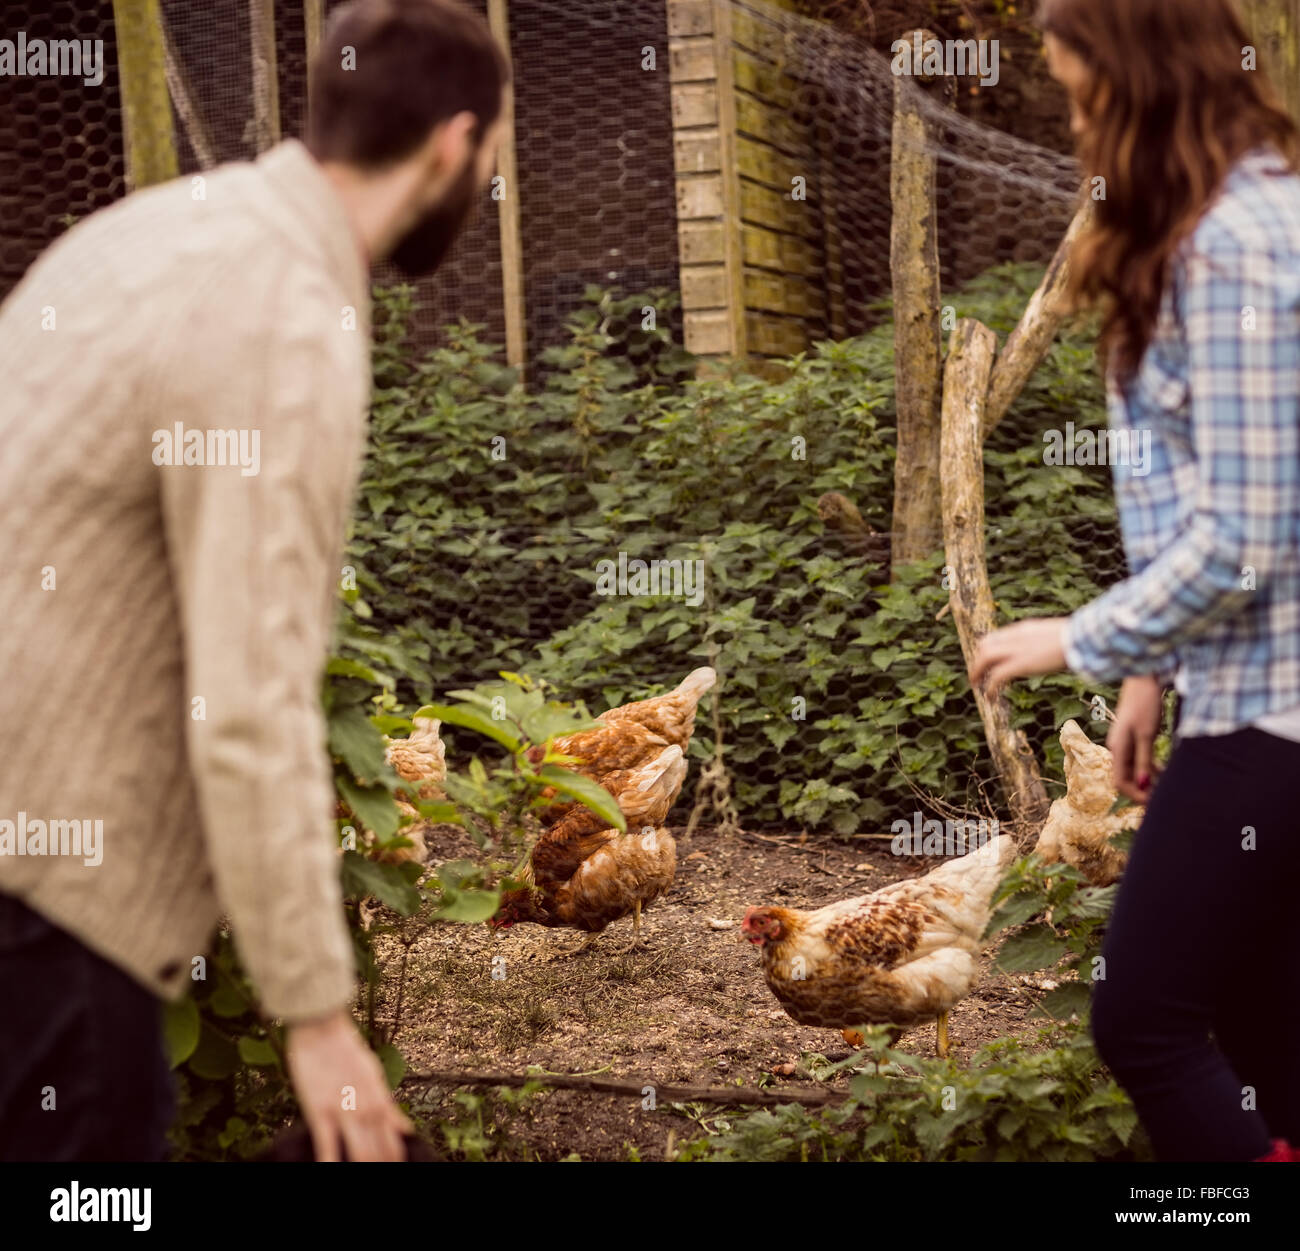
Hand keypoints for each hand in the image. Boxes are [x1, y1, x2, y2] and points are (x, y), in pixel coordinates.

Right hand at [285, 1009, 411, 1161]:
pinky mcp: (319, 1109)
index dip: (395, 1157)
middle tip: (381, 1173)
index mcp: (380, 1098)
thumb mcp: (374, 1075)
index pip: (394, 1139)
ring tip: (364, 1175)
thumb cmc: (346, 1050)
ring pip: (360, 1150)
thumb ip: (388, 1105)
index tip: (395, 1166)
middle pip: (379, 1149)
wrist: (322, 1027)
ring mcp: (344, 1109)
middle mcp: (366, 1107)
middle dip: (380, 1164)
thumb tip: (405, 1129)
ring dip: (364, 1165)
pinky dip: (330, 1160)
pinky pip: (327, 1143)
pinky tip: (330, 1169)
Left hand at [969, 618, 1069, 696]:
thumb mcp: (1053, 635)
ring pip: (984, 658)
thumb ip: (1043, 641)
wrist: (1082, 639)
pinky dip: (990, 687)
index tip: (986, 662)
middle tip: (976, 675)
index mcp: (1023, 629)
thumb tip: (1049, 649)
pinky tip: (990, 697)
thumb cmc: (1077, 639)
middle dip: (977, 661)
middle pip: (984, 645)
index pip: (995, 636)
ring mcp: (1017, 650)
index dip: (987, 649)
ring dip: (977, 672)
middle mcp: (1015, 637)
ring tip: (977, 686)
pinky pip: (997, 676)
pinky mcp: (1021, 664)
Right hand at [1107, 675, 1162, 803]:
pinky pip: (1140, 760)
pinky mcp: (1134, 737)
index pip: (1120, 782)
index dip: (1136, 795)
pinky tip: (1165, 773)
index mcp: (1117, 748)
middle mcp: (1118, 748)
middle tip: (1162, 799)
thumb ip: (1144, 760)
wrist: (1143, 679)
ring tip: (1167, 787)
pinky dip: (1151, 769)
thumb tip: (1143, 784)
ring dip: (1148, 781)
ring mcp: (1125, 743)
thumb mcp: (1146, 734)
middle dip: (1143, 791)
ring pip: (1134, 770)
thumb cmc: (1144, 704)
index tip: (1155, 803)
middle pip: (1126, 778)